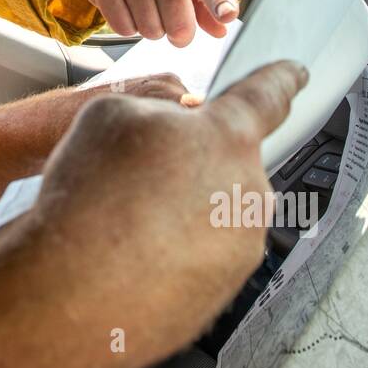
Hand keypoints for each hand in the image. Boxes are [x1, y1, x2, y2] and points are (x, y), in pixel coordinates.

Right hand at [33, 60, 307, 367]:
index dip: (282, 78)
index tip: (295, 74)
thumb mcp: (110, 113)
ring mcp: (240, 246)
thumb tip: (176, 132)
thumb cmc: (88, 199)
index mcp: (227, 136)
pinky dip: (174, 251)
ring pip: (215, 211)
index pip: (267, 95)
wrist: (72, 293)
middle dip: (190, 163)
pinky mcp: (224, 289)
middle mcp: (248, 191)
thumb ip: (160, 110)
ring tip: (125, 221)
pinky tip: (132, 254)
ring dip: (179, 210)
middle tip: (138, 176)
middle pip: (227, 161)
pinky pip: (204, 255)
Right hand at [57, 0, 237, 45]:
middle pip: (178, 24)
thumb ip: (205, 0)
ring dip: (150, 27)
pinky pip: (125, 29)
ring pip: (151, 31)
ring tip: (145, 4)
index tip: (228, 15)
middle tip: (169, 17)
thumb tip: (220, 30)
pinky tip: (127, 5)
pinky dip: (128, 26)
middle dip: (176, 31)